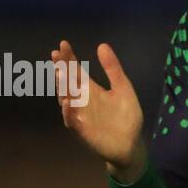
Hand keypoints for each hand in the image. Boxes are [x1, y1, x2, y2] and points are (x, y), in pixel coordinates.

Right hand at [52, 40, 145, 182]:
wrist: (131, 143)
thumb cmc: (126, 117)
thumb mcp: (123, 89)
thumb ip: (113, 69)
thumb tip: (102, 45)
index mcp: (90, 89)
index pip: (76, 70)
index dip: (69, 58)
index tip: (63, 44)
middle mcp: (81, 100)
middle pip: (68, 82)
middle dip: (62, 69)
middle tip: (56, 55)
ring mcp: (80, 115)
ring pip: (66, 99)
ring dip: (62, 87)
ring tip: (60, 73)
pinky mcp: (83, 130)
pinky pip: (72, 121)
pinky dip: (69, 113)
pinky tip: (68, 103)